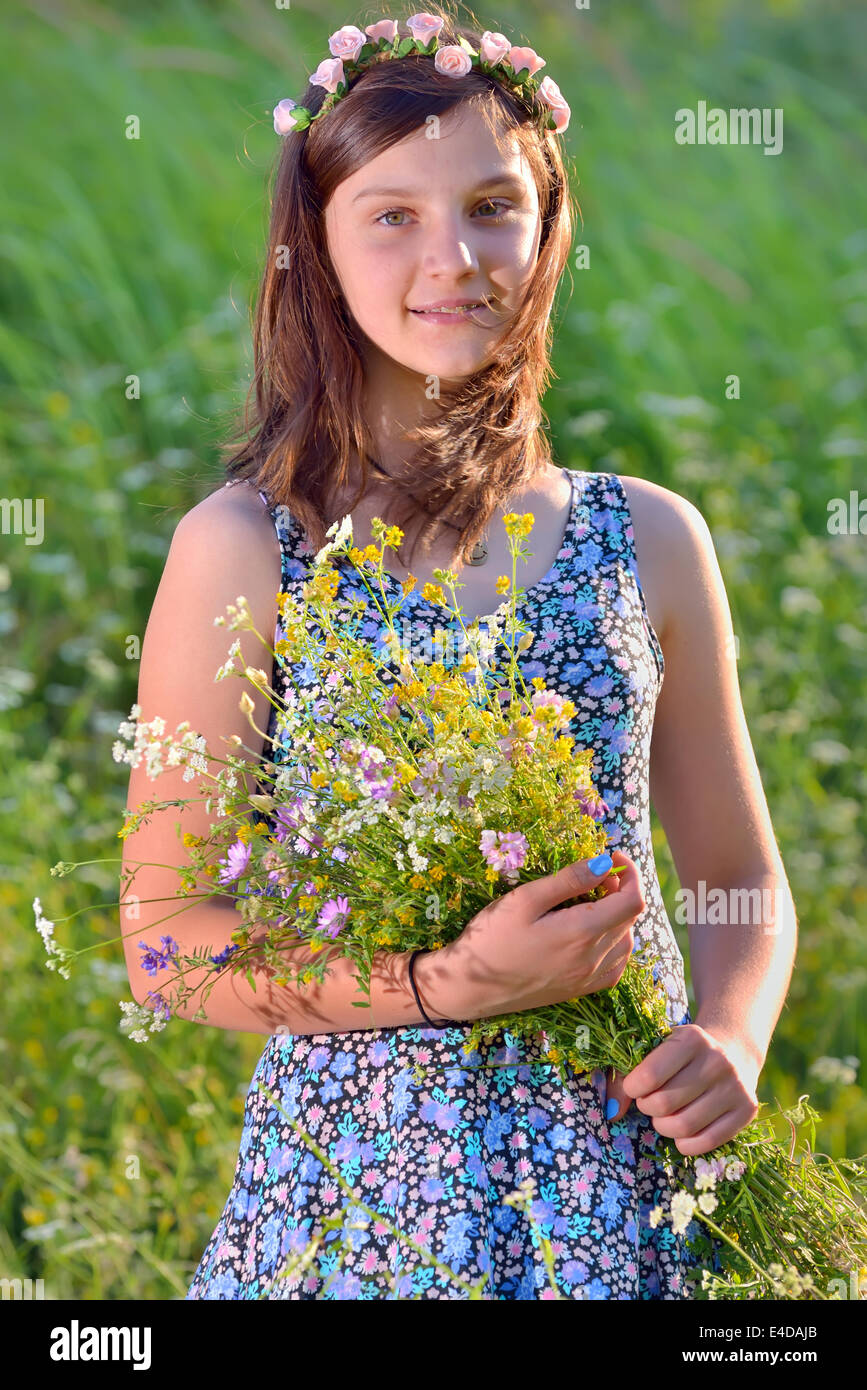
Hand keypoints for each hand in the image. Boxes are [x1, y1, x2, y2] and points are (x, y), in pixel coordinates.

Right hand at [447, 849, 646, 1018]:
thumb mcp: (525, 899)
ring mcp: (588, 979)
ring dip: (619, 916)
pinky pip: (615, 965)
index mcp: (582, 933)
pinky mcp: (579, 991)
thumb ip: (569, 880)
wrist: (469, 986)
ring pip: (626, 942)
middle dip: (621, 890)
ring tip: (592, 901)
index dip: (631, 874)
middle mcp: (593, 959)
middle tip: (595, 875)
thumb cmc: (491, 937)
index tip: (613, 856)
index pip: (632, 901)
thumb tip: (604, 863)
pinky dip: (616, 943)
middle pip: (630, 919)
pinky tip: (595, 934)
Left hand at [601, 1022, 761, 1156]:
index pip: (649, 1075)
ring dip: (664, 1127)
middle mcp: (718, 1061)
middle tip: (649, 1102)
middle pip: (664, 1104)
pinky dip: (685, 1143)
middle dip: (647, 1108)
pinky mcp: (747, 1110)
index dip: (633, 1088)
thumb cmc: (682, 1054)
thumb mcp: (657, 1049)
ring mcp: (736, 1086)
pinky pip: (707, 1142)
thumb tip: (611, 1111)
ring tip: (664, 1116)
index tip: (635, 1087)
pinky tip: (681, 1131)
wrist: (732, 1052)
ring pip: (684, 1127)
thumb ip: (626, 1074)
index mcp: (691, 1038)